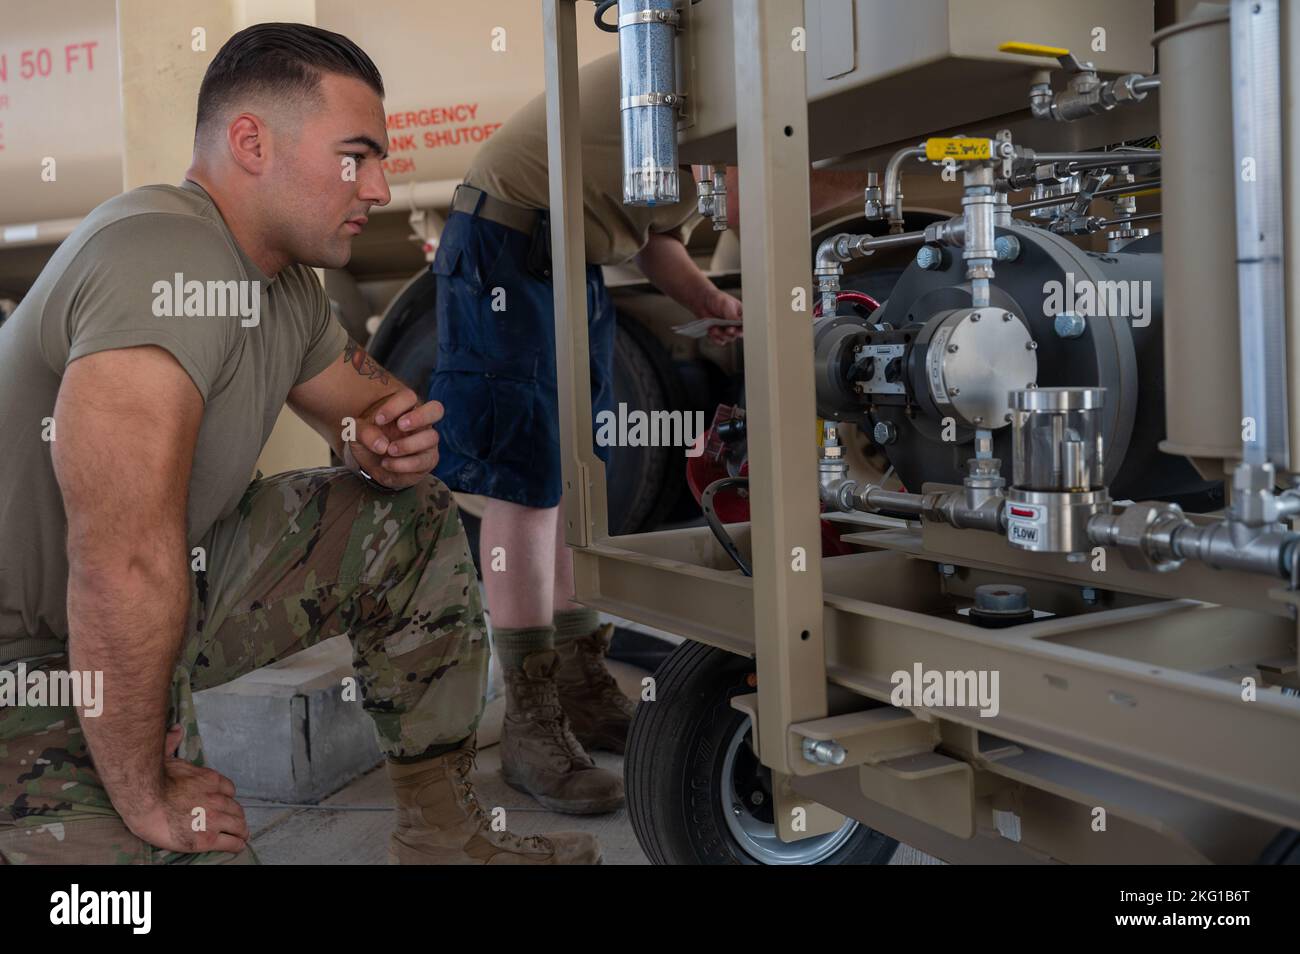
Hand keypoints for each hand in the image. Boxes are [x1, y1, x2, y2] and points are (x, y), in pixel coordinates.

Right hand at [121, 725, 248, 854]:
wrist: (144, 800)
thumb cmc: (151, 779)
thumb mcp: (165, 755)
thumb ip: (172, 743)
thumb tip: (176, 729)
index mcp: (210, 780)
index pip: (229, 790)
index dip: (227, 798)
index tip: (225, 803)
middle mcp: (217, 798)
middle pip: (236, 808)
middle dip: (237, 816)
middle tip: (236, 823)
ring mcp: (214, 819)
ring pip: (237, 825)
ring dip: (240, 831)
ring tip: (241, 836)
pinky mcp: (207, 838)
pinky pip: (230, 842)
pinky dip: (236, 845)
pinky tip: (237, 846)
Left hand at [347, 387, 443, 489]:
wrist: (375, 463)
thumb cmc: (370, 439)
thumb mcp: (357, 433)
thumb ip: (364, 432)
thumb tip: (381, 445)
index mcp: (404, 408)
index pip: (409, 397)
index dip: (396, 406)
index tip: (378, 420)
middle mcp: (421, 422)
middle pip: (436, 409)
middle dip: (419, 417)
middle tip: (401, 426)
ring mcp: (427, 441)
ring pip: (432, 437)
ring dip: (408, 445)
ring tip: (389, 450)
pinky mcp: (427, 460)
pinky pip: (424, 461)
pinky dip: (404, 464)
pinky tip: (387, 464)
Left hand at [693, 285, 742, 344]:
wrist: (703, 301)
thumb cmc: (717, 299)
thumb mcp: (726, 305)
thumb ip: (733, 315)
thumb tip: (741, 323)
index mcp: (741, 315)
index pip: (746, 324)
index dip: (742, 328)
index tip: (737, 327)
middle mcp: (736, 324)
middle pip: (738, 334)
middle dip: (732, 333)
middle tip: (728, 329)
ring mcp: (727, 329)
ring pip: (729, 338)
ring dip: (722, 335)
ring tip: (714, 328)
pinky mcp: (719, 334)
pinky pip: (720, 341)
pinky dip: (716, 338)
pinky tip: (711, 331)